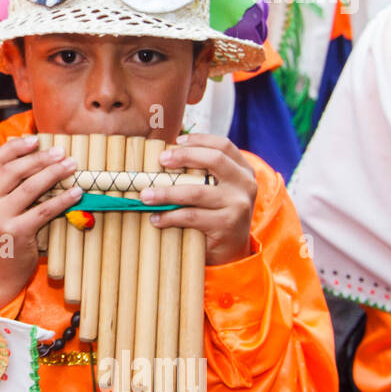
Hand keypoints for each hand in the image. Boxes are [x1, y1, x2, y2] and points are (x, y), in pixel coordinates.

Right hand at [0, 135, 84, 308]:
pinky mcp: (16, 233)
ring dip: (54, 173)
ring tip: (71, 165)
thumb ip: (2, 184)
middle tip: (60, 152)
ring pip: (30, 187)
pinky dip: (62, 199)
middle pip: (14, 171)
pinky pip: (44, 210)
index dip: (16, 147)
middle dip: (40, 158)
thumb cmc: (0, 236)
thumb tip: (25, 149)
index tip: (37, 140)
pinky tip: (76, 192)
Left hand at [138, 133, 256, 265]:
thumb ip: (204, 172)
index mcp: (243, 171)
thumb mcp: (219, 189)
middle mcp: (245, 185)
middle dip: (183, 156)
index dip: (199, 140)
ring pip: (196, 191)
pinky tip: (155, 218)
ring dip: (165, 192)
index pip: (223, 146)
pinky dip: (168, 217)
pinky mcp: (226, 225)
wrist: (233, 251)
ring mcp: (237, 205)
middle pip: (214, 160)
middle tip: (161, 160)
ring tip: (145, 195)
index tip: (176, 141)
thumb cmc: (217, 214)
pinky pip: (190, 216)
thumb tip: (165, 153)